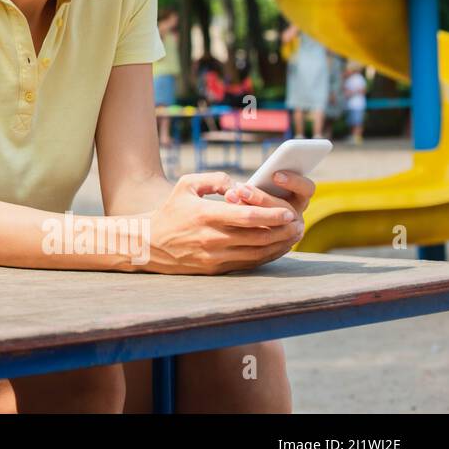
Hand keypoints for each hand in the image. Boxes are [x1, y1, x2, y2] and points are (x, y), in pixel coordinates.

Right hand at [144, 173, 303, 274]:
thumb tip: (240, 185)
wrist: (149, 243)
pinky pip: (248, 263)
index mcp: (205, 215)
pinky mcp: (216, 268)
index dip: (271, 216)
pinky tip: (277, 248)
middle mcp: (212, 238)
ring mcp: (215, 256)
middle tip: (299, 223)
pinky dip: (267, 256)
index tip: (289, 212)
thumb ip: (215, 179)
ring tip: (294, 235)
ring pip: (257, 253)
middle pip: (258, 237)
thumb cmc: (170, 210)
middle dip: (282, 231)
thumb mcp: (187, 185)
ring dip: (279, 245)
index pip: (247, 217)